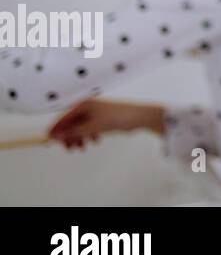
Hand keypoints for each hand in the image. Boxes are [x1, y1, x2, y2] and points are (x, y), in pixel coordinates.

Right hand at [48, 99, 163, 149]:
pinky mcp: (103, 119)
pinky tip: (95, 142)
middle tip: (69, 150)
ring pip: (81, 127)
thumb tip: (56, 136)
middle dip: (69, 136)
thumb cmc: (115, 118)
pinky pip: (90, 128)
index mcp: (84, 105)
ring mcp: (96, 113)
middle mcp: (88, 107)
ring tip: (82, 149)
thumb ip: (74, 132)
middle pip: (71, 123)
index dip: (56, 129)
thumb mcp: (92, 127)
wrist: (138, 117)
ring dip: (79, 138)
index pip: (64, 117)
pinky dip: (89, 136)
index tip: (49, 141)